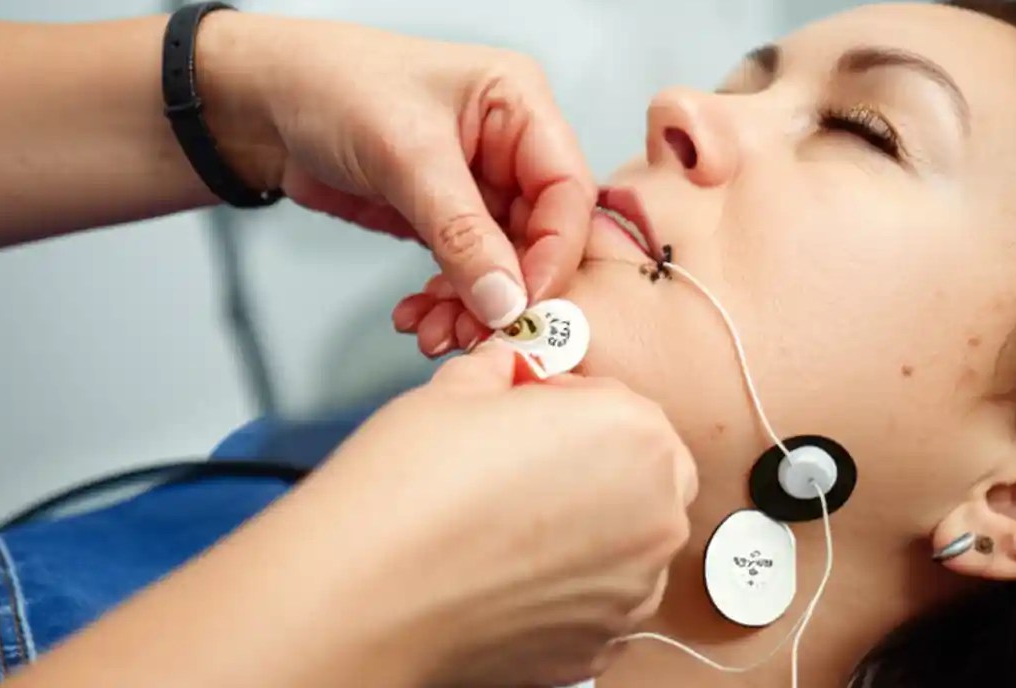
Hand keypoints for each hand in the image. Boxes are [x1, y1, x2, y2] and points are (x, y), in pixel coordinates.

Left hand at [199, 13, 595, 328]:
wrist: (264, 103)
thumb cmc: (333, 87)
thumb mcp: (406, 156)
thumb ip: (461, 233)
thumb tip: (507, 304)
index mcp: (521, 105)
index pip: (567, 190)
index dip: (555, 252)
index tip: (526, 304)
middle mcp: (511, 147)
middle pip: (541, 237)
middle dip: (508, 292)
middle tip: (475, 336)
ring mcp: (480, 187)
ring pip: (505, 265)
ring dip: (474, 307)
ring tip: (435, 334)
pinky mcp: (448, 220)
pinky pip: (467, 273)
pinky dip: (448, 302)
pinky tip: (418, 318)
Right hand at [305, 342, 697, 686]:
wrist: (363, 593)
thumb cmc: (406, 492)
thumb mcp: (458, 388)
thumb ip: (505, 371)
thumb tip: (508, 370)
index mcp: (634, 435)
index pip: (623, 404)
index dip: (570, 405)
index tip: (531, 415)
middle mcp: (653, 516)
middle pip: (643, 474)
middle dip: (595, 465)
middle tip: (523, 467)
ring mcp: (632, 591)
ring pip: (626, 542)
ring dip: (586, 528)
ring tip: (506, 526)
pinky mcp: (600, 646)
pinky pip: (598, 601)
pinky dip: (566, 587)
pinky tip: (506, 572)